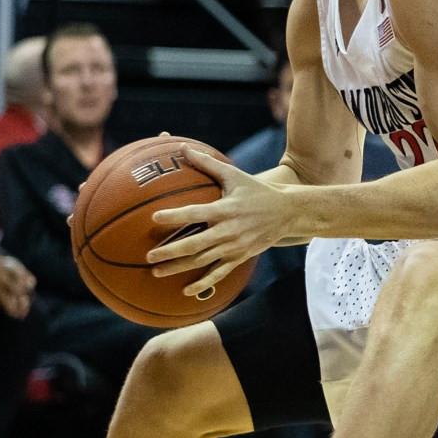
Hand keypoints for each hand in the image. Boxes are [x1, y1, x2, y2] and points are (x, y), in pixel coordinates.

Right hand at [0, 248, 34, 318]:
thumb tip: (17, 277)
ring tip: (13, 315)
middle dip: (22, 300)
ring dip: (11, 309)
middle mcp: (1, 272)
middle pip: (18, 289)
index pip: (23, 274)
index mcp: (5, 263)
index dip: (29, 283)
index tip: (29, 289)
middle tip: (23, 308)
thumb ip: (5, 267)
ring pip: (7, 298)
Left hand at [145, 147, 290, 297]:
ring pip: (202, 261)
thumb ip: (207, 163)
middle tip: (149, 256)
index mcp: (225, 209)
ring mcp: (234, 247)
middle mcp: (228, 230)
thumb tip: (183, 147)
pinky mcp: (240, 257)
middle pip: (194, 244)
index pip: (195, 213)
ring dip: (179, 268)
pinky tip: (187, 290)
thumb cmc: (257, 190)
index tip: (154, 218)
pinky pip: (219, 273)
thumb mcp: (234, 175)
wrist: (288, 212)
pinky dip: (203, 283)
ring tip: (156, 272)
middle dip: (170, 251)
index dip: (175, 216)